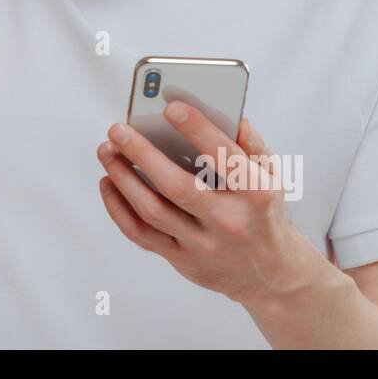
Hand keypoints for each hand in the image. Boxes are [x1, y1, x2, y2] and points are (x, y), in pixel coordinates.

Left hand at [96, 102, 319, 304]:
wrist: (268, 271)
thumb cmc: (262, 212)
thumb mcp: (271, 175)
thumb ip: (250, 143)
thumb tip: (228, 112)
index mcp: (254, 193)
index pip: (224, 156)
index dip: (197, 129)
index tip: (171, 107)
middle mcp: (228, 221)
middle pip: (177, 186)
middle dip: (143, 154)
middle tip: (118, 130)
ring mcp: (203, 244)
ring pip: (153, 211)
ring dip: (123, 178)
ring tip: (107, 150)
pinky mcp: (182, 259)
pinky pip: (141, 234)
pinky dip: (118, 207)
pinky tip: (108, 182)